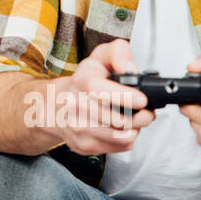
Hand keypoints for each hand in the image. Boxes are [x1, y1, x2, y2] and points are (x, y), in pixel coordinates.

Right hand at [47, 40, 155, 155]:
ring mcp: (79, 129)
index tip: (141, 99)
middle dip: (140, 116)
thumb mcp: (99, 57)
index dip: (124, 97)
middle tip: (144, 110)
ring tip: (133, 118)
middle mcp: (76, 107)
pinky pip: (120, 146)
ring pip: (122, 136)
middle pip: (117, 120)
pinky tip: (121, 127)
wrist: (56, 105)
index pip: (99, 91)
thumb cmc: (83, 82)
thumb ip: (118, 53)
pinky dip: (127, 138)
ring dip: (135, 128)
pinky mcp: (85, 145)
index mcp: (80, 81)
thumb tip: (129, 68)